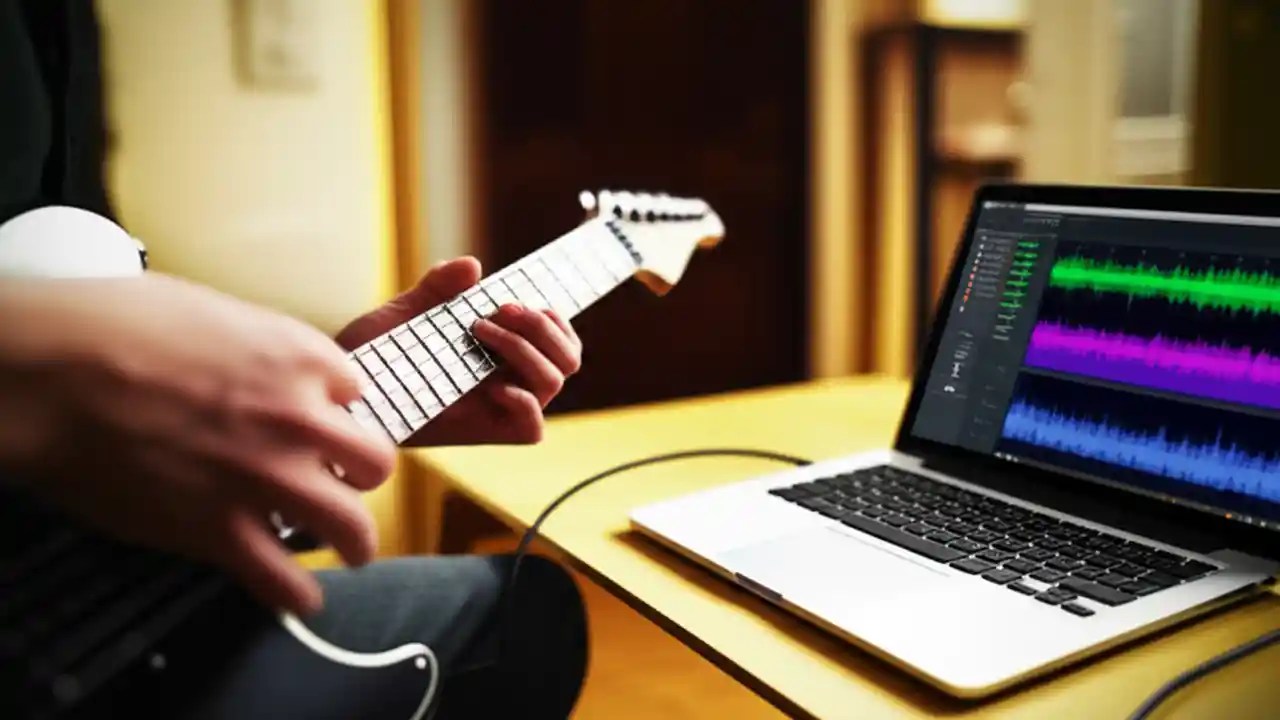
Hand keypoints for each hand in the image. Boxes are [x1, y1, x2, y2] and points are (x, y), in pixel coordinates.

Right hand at [0, 274, 395, 615]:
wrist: (56, 373)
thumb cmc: (116, 325)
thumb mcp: (213, 312)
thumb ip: (255, 346)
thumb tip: (257, 365)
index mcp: (300, 358)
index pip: (356, 392)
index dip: (339, 408)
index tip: (325, 420)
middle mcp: (301, 420)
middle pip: (374, 463)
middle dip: (364, 477)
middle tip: (349, 487)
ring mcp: (268, 480)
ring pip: (350, 526)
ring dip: (356, 543)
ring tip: (353, 552)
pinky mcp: (223, 531)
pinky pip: (283, 578)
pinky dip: (298, 594)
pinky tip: (302, 598)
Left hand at [334, 256, 581, 445]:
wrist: (342, 393)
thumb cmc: (374, 356)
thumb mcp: (406, 311)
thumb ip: (439, 288)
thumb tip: (472, 266)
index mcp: (501, 353)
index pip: (559, 341)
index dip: (555, 320)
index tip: (514, 299)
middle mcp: (508, 380)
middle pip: (568, 360)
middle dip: (543, 327)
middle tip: (501, 309)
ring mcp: (499, 408)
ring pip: (553, 382)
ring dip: (525, 348)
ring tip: (480, 331)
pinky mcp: (485, 433)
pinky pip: (532, 428)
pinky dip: (523, 401)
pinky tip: (490, 386)